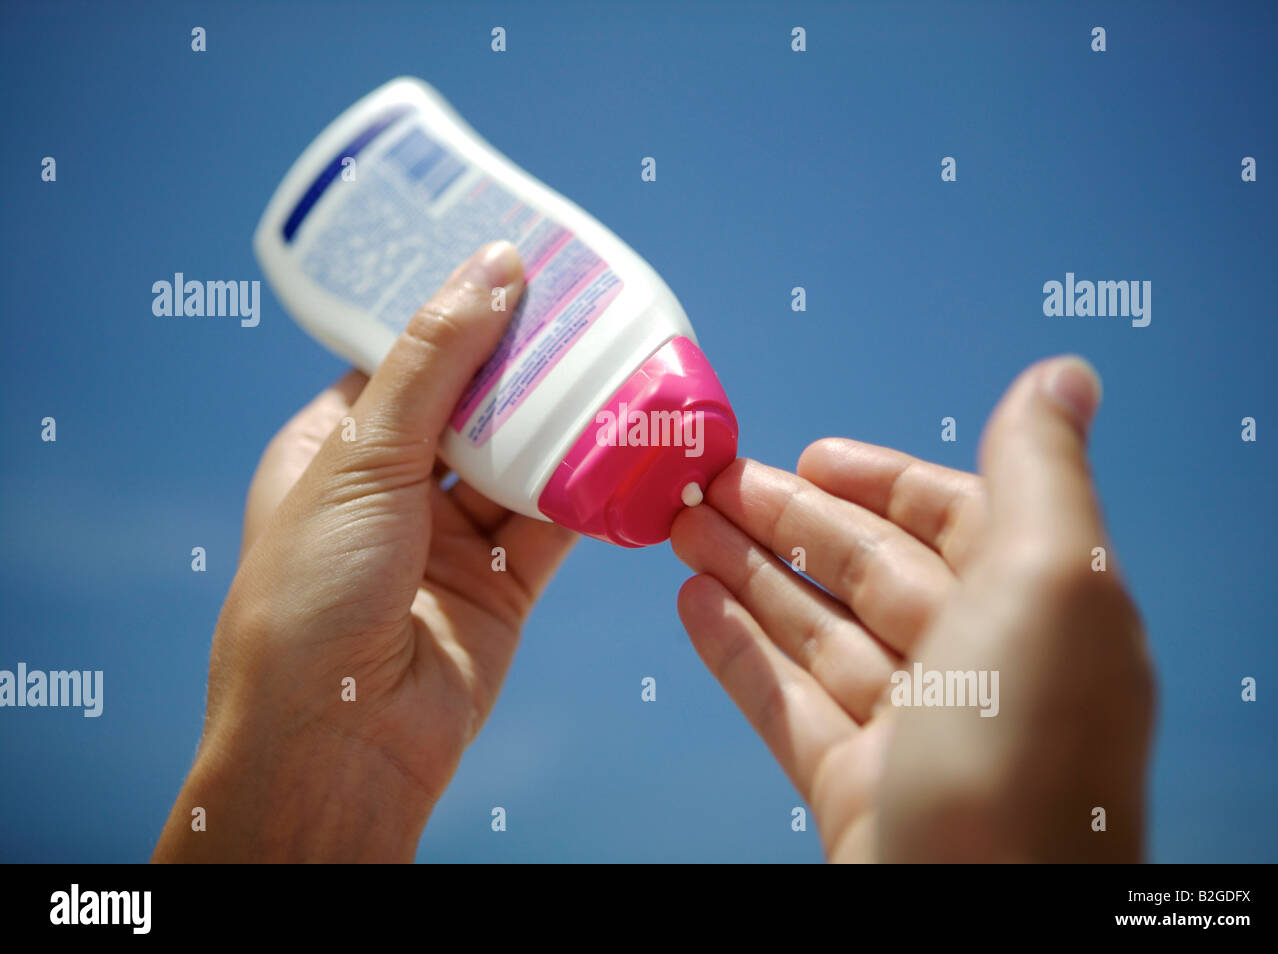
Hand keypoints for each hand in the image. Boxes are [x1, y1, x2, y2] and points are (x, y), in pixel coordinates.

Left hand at [154, 242, 576, 861]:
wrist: (340, 745)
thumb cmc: (312, 594)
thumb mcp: (361, 457)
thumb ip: (435, 363)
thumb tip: (494, 266)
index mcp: (334, 449)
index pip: (402, 359)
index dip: (457, 313)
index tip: (516, 264)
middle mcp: (393, 490)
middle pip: (474, 406)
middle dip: (525, 363)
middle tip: (586, 302)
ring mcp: (452, 539)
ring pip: (521, 460)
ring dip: (565, 421)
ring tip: (620, 357)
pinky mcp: (505, 584)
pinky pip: (557, 519)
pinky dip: (591, 487)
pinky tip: (627, 445)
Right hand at [671, 356, 1154, 861]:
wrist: (976, 931)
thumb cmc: (1023, 763)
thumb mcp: (1049, 586)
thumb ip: (1041, 475)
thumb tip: (1063, 374)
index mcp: (1040, 615)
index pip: (957, 520)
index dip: (882, 482)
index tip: (806, 451)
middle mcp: (982, 672)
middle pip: (871, 573)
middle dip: (787, 521)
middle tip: (706, 484)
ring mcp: (914, 736)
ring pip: (819, 634)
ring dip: (749, 577)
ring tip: (679, 530)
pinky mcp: (854, 791)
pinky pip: (787, 703)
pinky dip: (738, 653)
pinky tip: (692, 608)